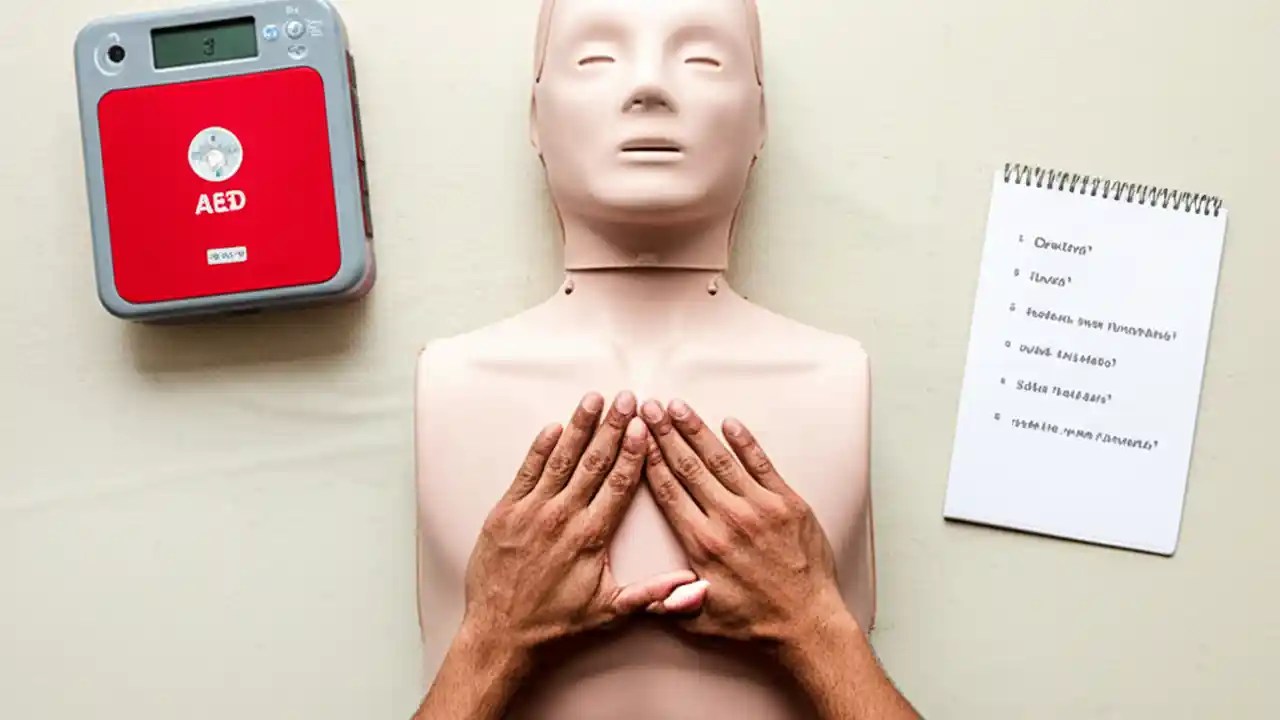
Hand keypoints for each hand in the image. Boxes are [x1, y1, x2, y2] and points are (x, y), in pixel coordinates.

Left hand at [459, 391, 701, 654]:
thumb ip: (652, 594)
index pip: (620, 484)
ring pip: (561, 459)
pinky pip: (526, 472)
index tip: (644, 428)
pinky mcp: (505, 513)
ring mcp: (531, 512)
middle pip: (594, 462)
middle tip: (626, 399)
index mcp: (591, 537)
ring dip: (579, 427)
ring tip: (594, 400)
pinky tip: (554, 426)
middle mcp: (562, 518)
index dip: (634, 453)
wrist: (502, 635)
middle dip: (613, 427)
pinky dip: (540, 448)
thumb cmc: (555, 625)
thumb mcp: (609, 612)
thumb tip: (692, 587)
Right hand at [638, 398, 850, 646]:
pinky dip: (745, 442)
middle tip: (649, 409)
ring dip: (697, 431)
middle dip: (665, 434)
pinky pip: (763, 465)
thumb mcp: (700, 621)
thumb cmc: (755, 622)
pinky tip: (729, 423)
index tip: (636, 438)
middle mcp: (728, 520)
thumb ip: (668, 601)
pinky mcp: (788, 503)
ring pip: (721, 460)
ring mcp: (760, 508)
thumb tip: (642, 591)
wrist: (807, 622)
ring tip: (678, 407)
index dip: (650, 461)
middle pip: (688, 467)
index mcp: (703, 544)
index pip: (669, 492)